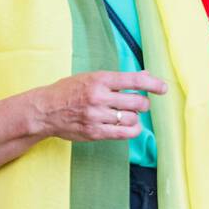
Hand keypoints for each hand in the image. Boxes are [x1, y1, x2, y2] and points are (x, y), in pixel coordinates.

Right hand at [38, 71, 167, 142]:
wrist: (45, 110)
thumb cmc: (69, 91)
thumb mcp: (91, 77)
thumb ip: (118, 79)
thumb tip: (146, 74)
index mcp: (99, 80)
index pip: (133, 80)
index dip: (153, 84)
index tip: (163, 88)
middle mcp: (99, 97)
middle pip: (137, 102)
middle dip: (144, 103)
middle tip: (141, 103)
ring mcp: (96, 116)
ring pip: (131, 118)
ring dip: (136, 117)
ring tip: (129, 114)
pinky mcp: (94, 132)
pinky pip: (123, 134)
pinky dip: (133, 130)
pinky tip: (132, 127)